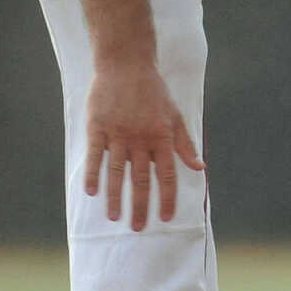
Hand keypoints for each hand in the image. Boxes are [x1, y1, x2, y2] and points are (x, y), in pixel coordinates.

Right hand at [82, 60, 204, 230]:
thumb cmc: (153, 90)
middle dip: (140, 206)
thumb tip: (200, 168)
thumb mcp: (175, 115)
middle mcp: (140, 138)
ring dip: (115, 196)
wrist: (126, 63)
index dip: (167, 198)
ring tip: (114, 217)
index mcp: (161, 137)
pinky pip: (95, 155)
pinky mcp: (98, 126)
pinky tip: (90, 191)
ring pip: (117, 171)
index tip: (165, 218)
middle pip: (140, 179)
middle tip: (137, 228)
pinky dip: (92, 173)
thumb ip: (185, 144)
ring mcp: (117, 132)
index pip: (166, 175)